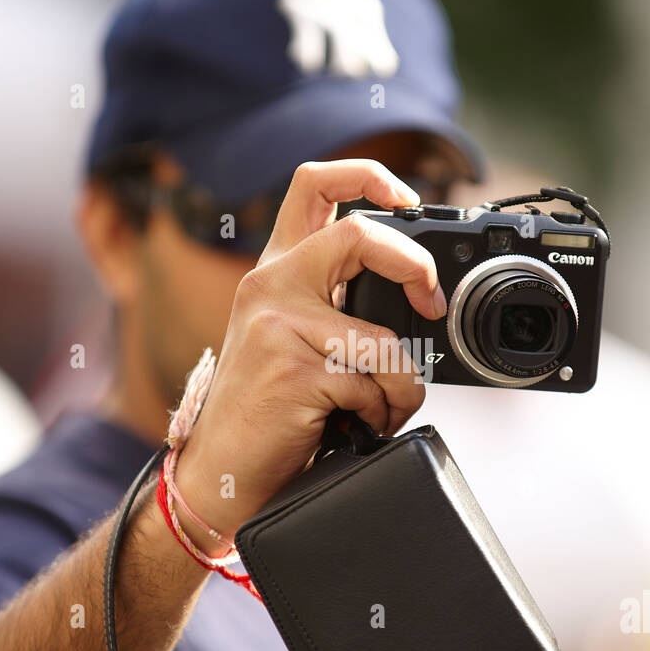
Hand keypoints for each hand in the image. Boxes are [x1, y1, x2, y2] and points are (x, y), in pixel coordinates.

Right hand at [174, 159, 446, 541]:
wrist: (219, 474)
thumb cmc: (265, 414)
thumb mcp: (289, 338)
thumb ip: (333, 304)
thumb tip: (415, 293)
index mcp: (275, 271)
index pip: (314, 183)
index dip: (369, 176)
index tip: (408, 200)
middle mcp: (271, 285)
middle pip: (359, 234)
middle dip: (415, 266)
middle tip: (430, 305)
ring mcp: (279, 326)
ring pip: (385, 342)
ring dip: (402, 388)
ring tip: (377, 411)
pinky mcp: (293, 370)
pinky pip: (373, 389)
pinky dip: (379, 418)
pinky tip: (350, 430)